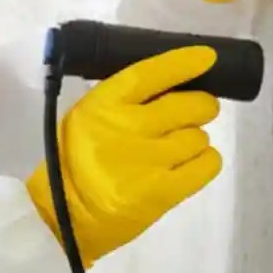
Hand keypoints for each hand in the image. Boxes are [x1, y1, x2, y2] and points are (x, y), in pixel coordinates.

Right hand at [25, 46, 222, 266]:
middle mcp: (129, 127)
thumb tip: (171, 85)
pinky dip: (206, 160)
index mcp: (105, 103)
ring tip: (182, 146)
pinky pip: (206, 165)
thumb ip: (125, 100)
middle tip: (199, 110)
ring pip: (199, 136)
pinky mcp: (163, 191)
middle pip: (188, 106)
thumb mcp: (89, 116)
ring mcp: (148, 161)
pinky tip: (194, 161)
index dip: (183, 63)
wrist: (65, 215)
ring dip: (196, 138)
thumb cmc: (76, 159)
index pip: (152, 73)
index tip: (207, 57)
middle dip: (201, 106)